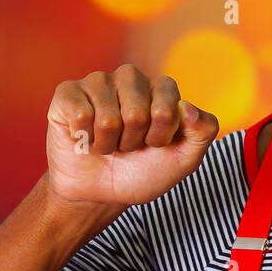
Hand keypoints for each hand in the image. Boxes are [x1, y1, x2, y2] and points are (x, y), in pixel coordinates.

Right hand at [45, 65, 219, 206]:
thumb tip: (188, 106)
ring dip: (108, 143)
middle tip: (128, 145)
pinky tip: (85, 138)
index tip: (154, 144)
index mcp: (161, 88)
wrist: (101, 192)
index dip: (160, 136)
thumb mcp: (185, 160)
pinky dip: (84, 138)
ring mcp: (98, 82)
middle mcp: (130, 78)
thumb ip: (203, 132)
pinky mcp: (68, 93)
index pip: (167, 108)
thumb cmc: (143, 171)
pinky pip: (80, 114)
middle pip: (137, 112)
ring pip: (108, 117)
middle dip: (134, 141)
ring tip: (108, 143)